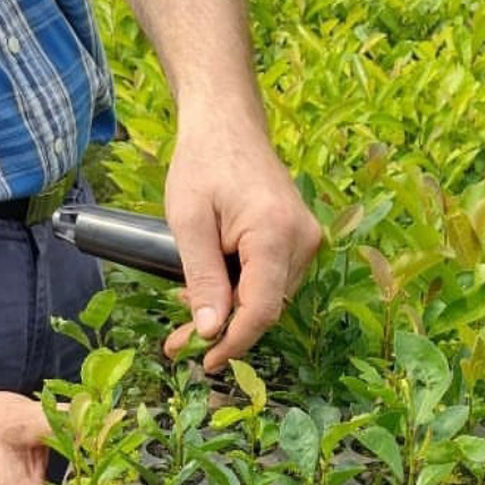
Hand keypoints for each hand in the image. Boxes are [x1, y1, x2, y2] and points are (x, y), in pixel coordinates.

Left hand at [163, 113, 320, 371]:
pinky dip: (242, 292)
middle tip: (178, 343)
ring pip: (270, 297)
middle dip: (224, 330)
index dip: (234, 342)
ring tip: (186, 315)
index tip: (204, 361)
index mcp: (276, 234)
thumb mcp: (189, 221)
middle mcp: (303, 240)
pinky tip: (211, 292)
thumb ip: (203, 278)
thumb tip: (210, 330)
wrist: (227, 123)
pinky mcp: (300, 239)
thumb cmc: (203, 163)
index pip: (262, 309)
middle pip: (267, 307)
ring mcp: (306, 239)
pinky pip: (272, 279)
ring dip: (231, 312)